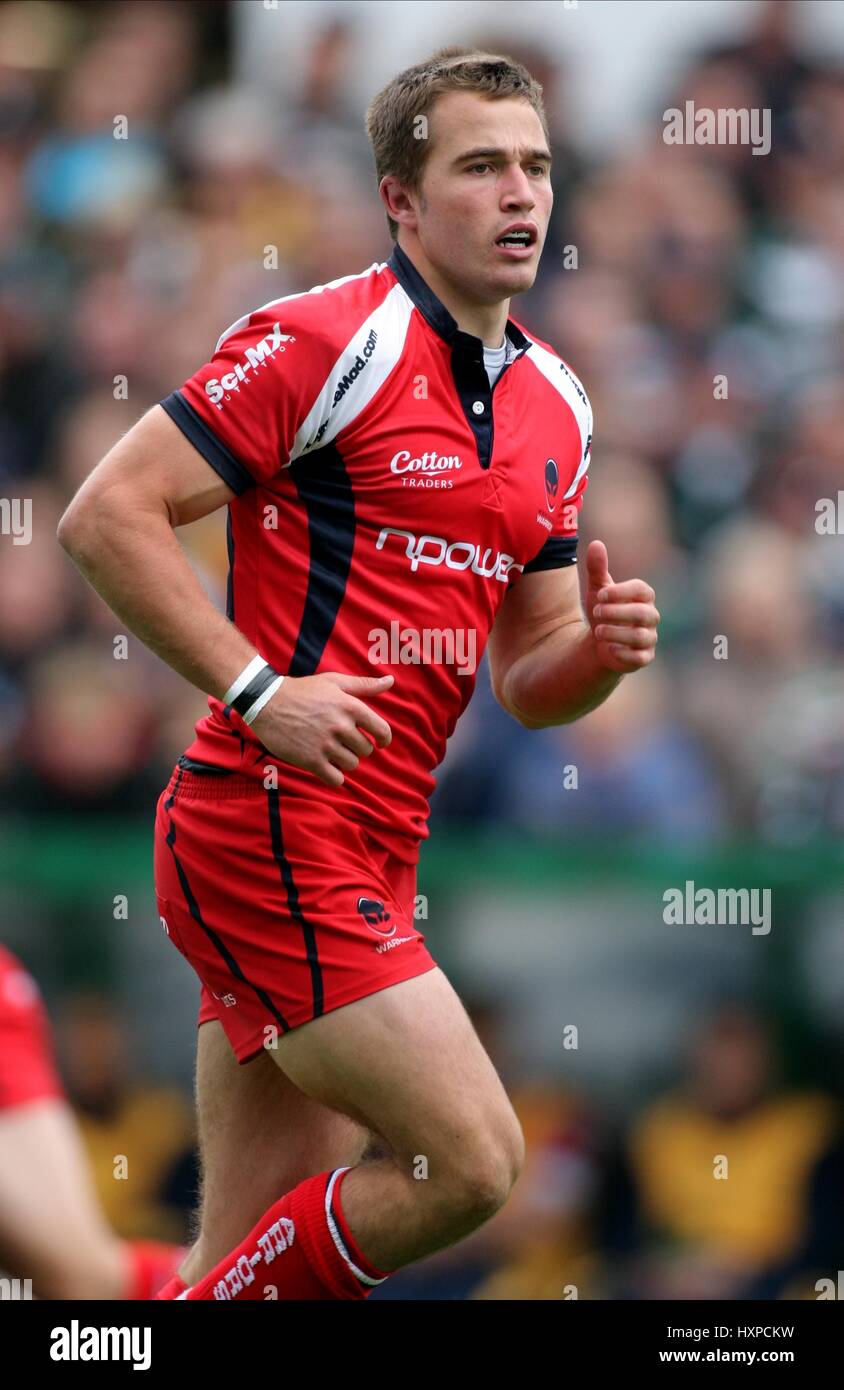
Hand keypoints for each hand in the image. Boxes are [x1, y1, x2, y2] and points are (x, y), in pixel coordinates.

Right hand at [249, 671, 393, 787]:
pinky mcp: (311, 760)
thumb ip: (364, 685)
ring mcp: (325, 745)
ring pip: (352, 764)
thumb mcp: (334, 682)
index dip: (383, 739)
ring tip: (331, 750)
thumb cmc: (303, 691)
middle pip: (365, 750)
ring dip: (344, 760)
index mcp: (350, 706)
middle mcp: (340, 726)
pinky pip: (336, 779)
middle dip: (357, 747)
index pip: (382, 731)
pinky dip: (334, 776)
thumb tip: (390, 680)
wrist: (266, 702)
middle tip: (342, 741)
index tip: (378, 742)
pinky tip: (326, 766)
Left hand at [585, 539, 658, 673]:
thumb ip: (597, 568)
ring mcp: (649, 638)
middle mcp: (650, 616)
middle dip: (617, 613)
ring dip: (617, 633)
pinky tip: (609, 649)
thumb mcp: (597, 589)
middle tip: (596, 612)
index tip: (600, 594)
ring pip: (641, 636)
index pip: (641, 590)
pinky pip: (640, 657)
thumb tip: (596, 544)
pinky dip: (625, 654)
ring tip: (597, 631)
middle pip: (642, 613)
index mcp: (643, 597)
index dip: (621, 592)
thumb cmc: (603, 610)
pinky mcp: (644, 657)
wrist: (599, 642)